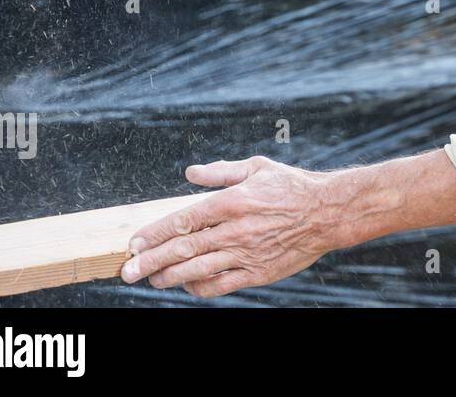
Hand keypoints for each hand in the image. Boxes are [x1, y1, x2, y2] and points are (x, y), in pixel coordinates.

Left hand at [121, 156, 345, 297]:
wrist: (328, 212)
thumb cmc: (292, 186)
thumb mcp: (257, 167)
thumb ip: (221, 172)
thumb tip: (190, 172)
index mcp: (232, 202)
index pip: (183, 220)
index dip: (154, 234)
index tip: (134, 243)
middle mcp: (235, 230)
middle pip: (183, 249)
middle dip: (150, 261)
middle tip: (127, 271)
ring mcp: (246, 254)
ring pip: (197, 270)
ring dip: (169, 277)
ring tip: (151, 279)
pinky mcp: (258, 272)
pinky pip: (221, 285)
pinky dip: (199, 288)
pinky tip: (187, 286)